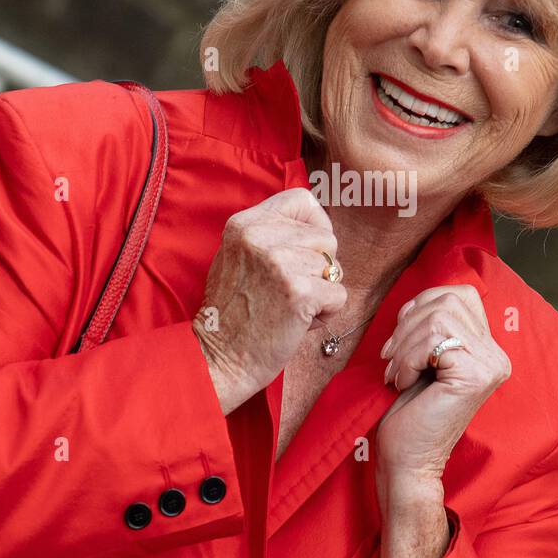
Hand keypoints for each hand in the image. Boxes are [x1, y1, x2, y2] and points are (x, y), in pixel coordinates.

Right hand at [191, 188, 347, 414]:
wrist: (218, 358)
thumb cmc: (234, 313)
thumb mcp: (239, 257)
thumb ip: (271, 236)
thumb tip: (316, 227)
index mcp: (245, 223)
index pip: (302, 199)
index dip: (316, 224)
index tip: (308, 251)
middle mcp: (260, 236)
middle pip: (326, 238)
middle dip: (319, 267)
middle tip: (291, 291)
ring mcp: (280, 262)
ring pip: (334, 267)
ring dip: (322, 292)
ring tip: (291, 308)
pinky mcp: (298, 292)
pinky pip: (338, 295)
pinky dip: (326, 314)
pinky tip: (298, 323)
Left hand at [375, 284, 510, 479]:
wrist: (408, 460)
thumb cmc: (409, 411)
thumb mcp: (422, 356)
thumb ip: (431, 326)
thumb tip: (419, 298)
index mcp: (486, 348)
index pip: (460, 294)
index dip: (422, 304)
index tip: (401, 337)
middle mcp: (496, 355)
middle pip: (447, 300)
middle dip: (408, 324)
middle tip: (392, 357)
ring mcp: (490, 365)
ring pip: (438, 318)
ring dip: (405, 344)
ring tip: (397, 372)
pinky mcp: (475, 376)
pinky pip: (434, 341)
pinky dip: (408, 359)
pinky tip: (404, 382)